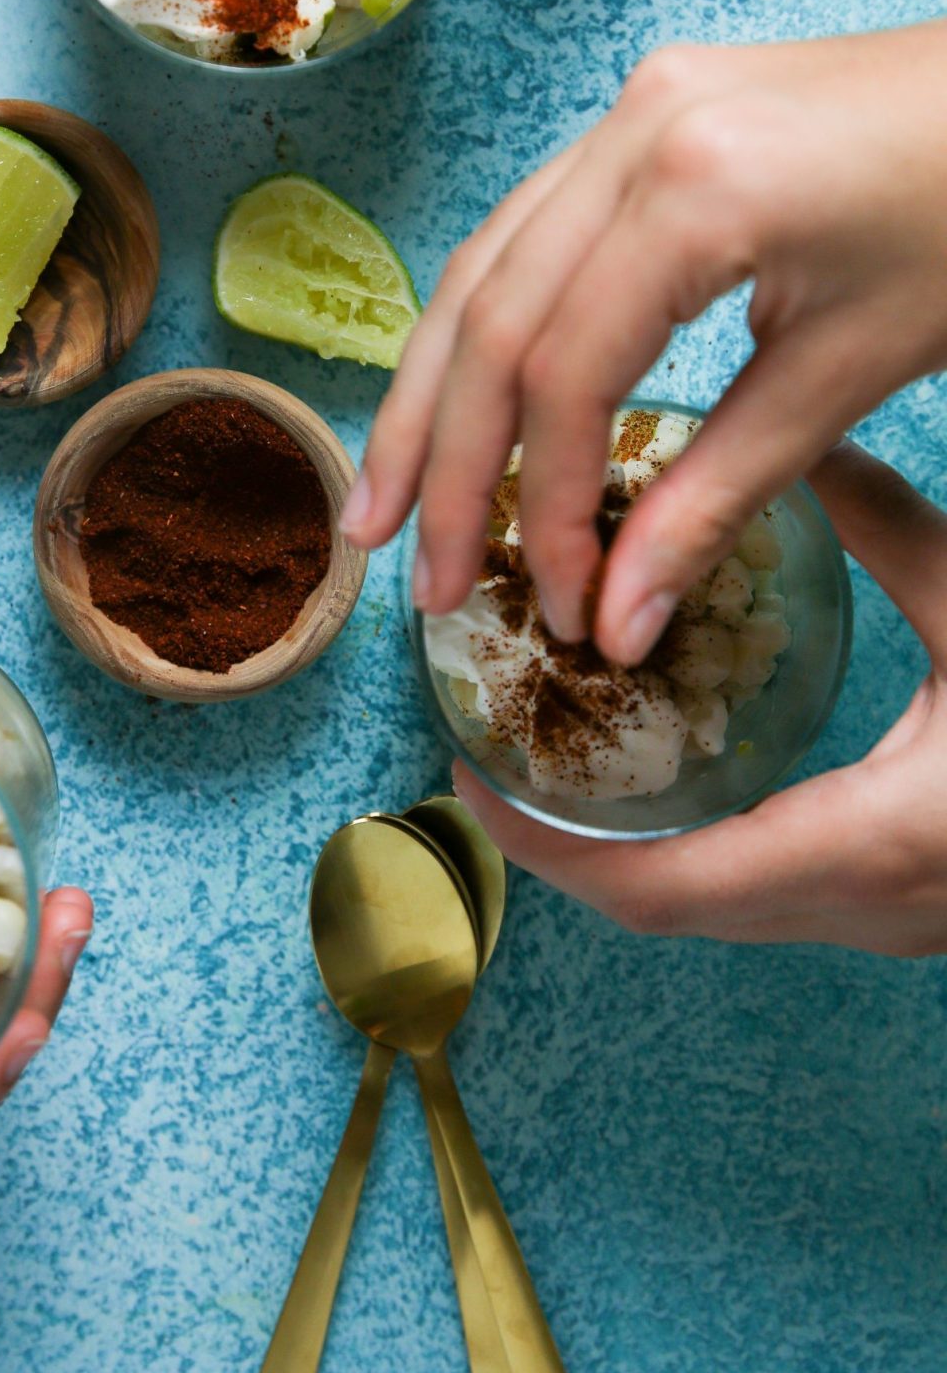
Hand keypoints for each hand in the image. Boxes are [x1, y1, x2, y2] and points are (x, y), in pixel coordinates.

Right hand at [345, 20, 946, 665]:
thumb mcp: (855, 366)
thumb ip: (719, 493)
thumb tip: (620, 620)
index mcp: (695, 183)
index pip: (561, 372)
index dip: (540, 506)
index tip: (559, 603)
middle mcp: (636, 127)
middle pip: (488, 315)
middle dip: (444, 460)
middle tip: (414, 576)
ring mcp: (633, 105)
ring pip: (484, 263)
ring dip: (433, 391)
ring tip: (388, 500)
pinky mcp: (647, 111)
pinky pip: (530, 226)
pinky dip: (489, 323)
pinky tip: (465, 395)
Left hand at [451, 442, 946, 954]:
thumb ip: (887, 531)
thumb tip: (800, 446)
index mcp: (861, 847)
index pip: (657, 888)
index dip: (543, 847)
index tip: (469, 778)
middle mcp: (860, 911)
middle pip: (667, 909)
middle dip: (562, 848)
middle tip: (490, 759)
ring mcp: (888, 926)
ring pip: (717, 914)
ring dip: (627, 852)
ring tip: (559, 763)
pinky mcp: (906, 911)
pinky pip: (767, 901)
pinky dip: (697, 852)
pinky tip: (676, 783)